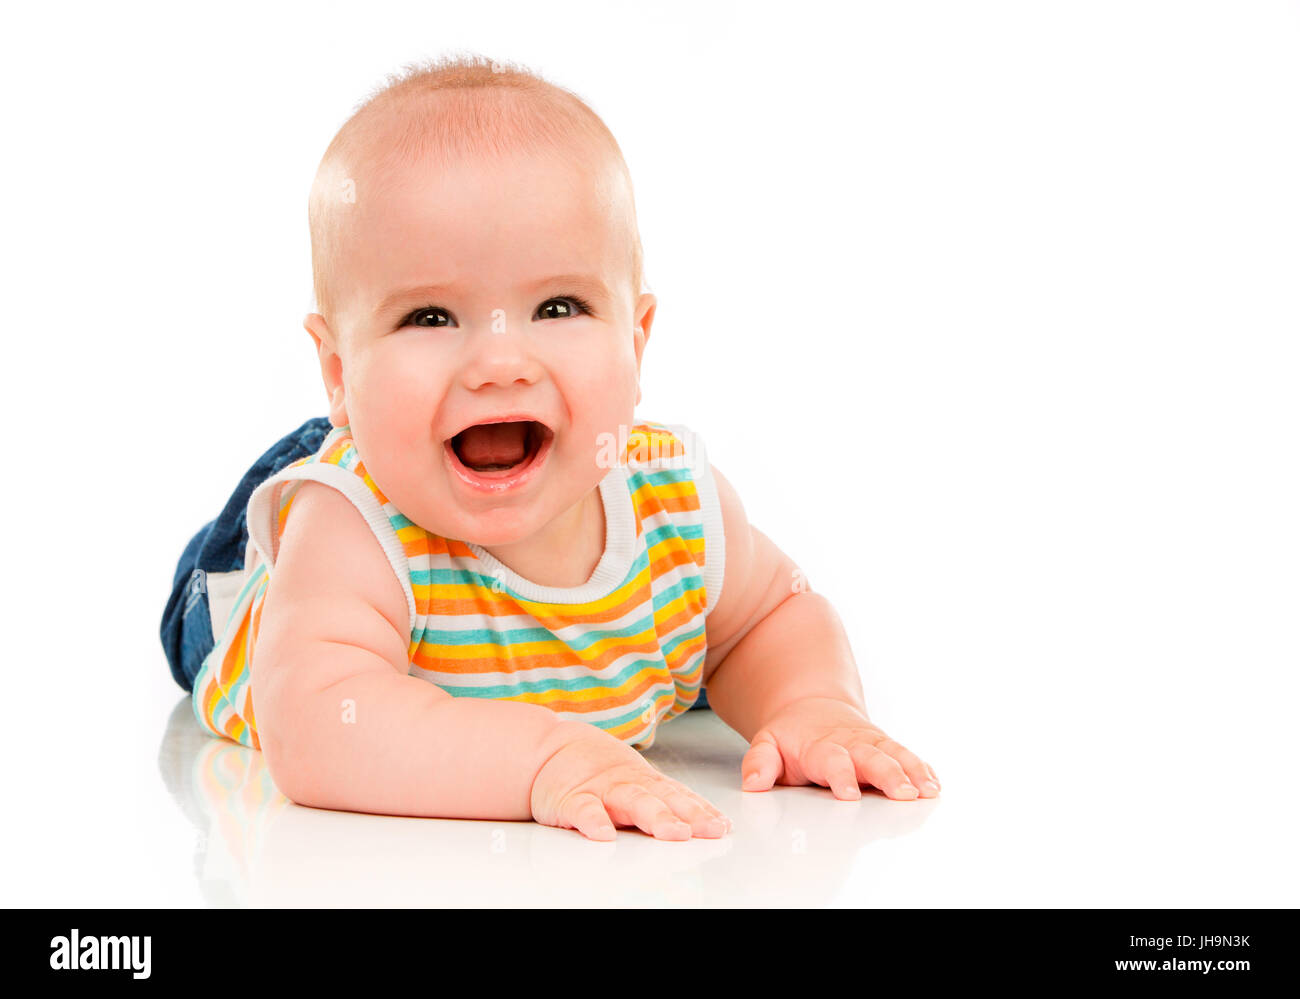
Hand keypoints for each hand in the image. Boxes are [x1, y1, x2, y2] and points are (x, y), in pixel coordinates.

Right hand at [530, 722, 731, 840]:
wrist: (548, 747)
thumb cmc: (598, 770)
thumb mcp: (635, 781)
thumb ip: (665, 800)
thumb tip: (707, 824)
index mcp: (645, 782)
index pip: (678, 796)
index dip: (701, 811)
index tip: (721, 827)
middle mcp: (628, 784)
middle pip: (661, 799)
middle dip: (687, 815)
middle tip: (708, 831)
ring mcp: (600, 790)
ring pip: (630, 802)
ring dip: (654, 817)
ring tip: (674, 833)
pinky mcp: (570, 799)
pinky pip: (583, 810)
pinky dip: (593, 821)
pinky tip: (604, 835)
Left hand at [740, 697, 940, 800]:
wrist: (812, 708)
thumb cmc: (791, 737)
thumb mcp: (767, 743)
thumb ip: (760, 763)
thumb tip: (754, 785)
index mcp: (820, 746)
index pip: (832, 761)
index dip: (841, 776)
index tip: (849, 794)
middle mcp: (851, 744)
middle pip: (873, 758)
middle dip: (889, 775)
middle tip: (903, 794)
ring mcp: (872, 745)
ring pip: (896, 756)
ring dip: (913, 772)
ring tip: (928, 791)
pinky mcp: (887, 749)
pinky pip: (908, 757)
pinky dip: (922, 769)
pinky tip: (934, 784)